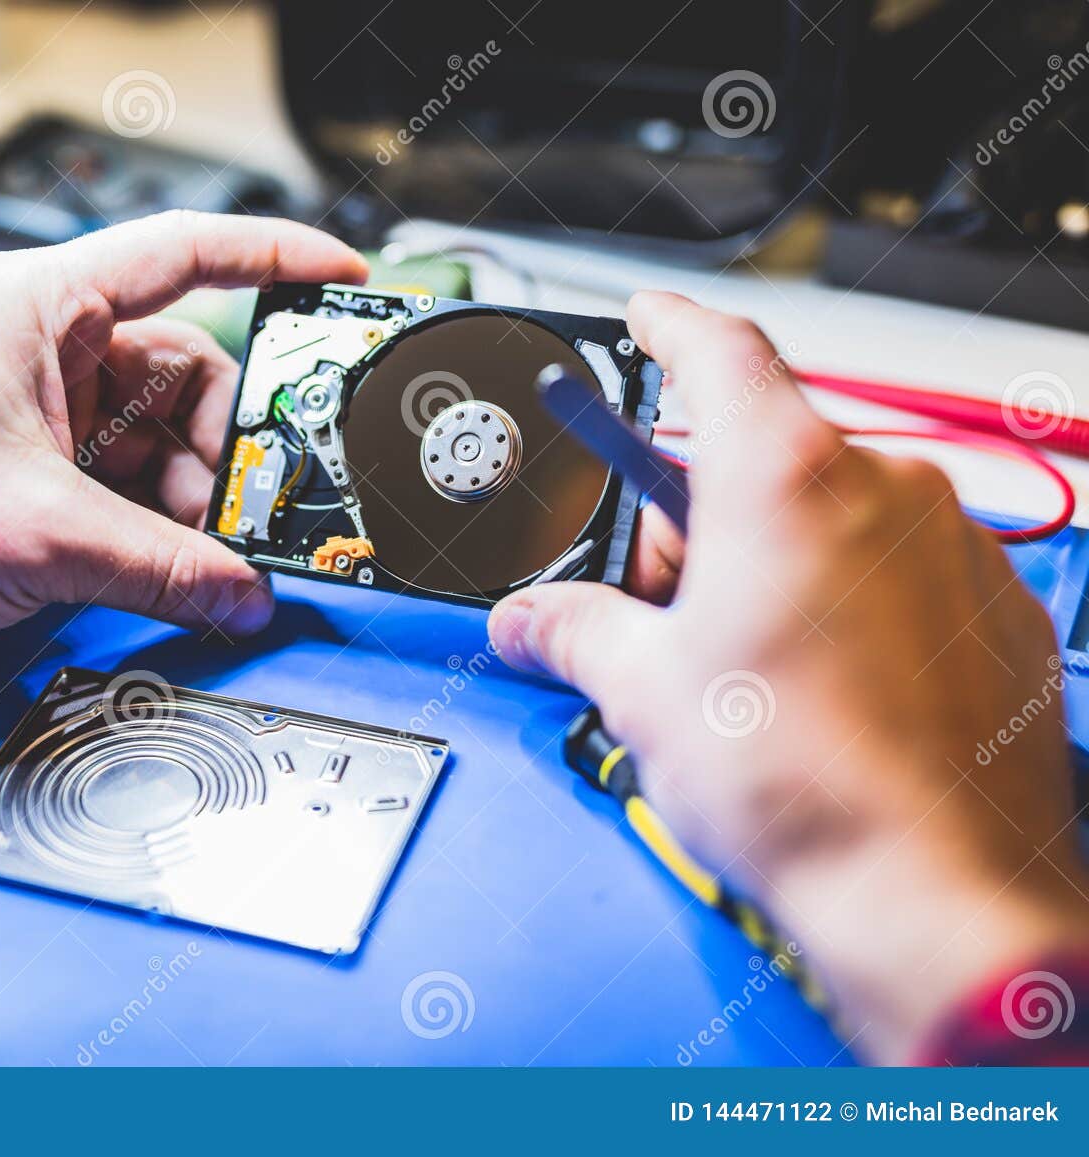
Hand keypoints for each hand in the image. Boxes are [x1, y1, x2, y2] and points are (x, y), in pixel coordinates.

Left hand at [0, 211, 367, 727]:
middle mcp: (35, 344)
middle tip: (253, 510)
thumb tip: (243, 594)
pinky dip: (144, 518)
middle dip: (220, 446)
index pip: (185, 253)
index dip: (276, 259)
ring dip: (181, 496)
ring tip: (196, 556)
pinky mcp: (15, 461)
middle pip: (180, 369)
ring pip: (148, 434)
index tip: (342, 278)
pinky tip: (161, 565)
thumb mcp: (44, 540)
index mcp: (37, 307)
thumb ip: (166, 569)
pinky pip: (112, 476)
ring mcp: (25, 404)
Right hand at [489, 292, 1088, 1061]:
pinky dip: (845, 601)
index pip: (717, 351)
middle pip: (765, 452)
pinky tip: (814, 690)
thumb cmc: (805, 788)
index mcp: (784, 480)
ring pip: (834, 516)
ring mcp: (952, 550)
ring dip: (772, 560)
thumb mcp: (643, 693)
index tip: (647, 318)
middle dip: (698, 508)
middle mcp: (884, 492)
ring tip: (734, 666)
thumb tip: (535, 621)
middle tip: (653, 594)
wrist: (934, 896)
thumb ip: (575, 630)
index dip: (668, 325)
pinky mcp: (992, 613)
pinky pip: (899, 572)